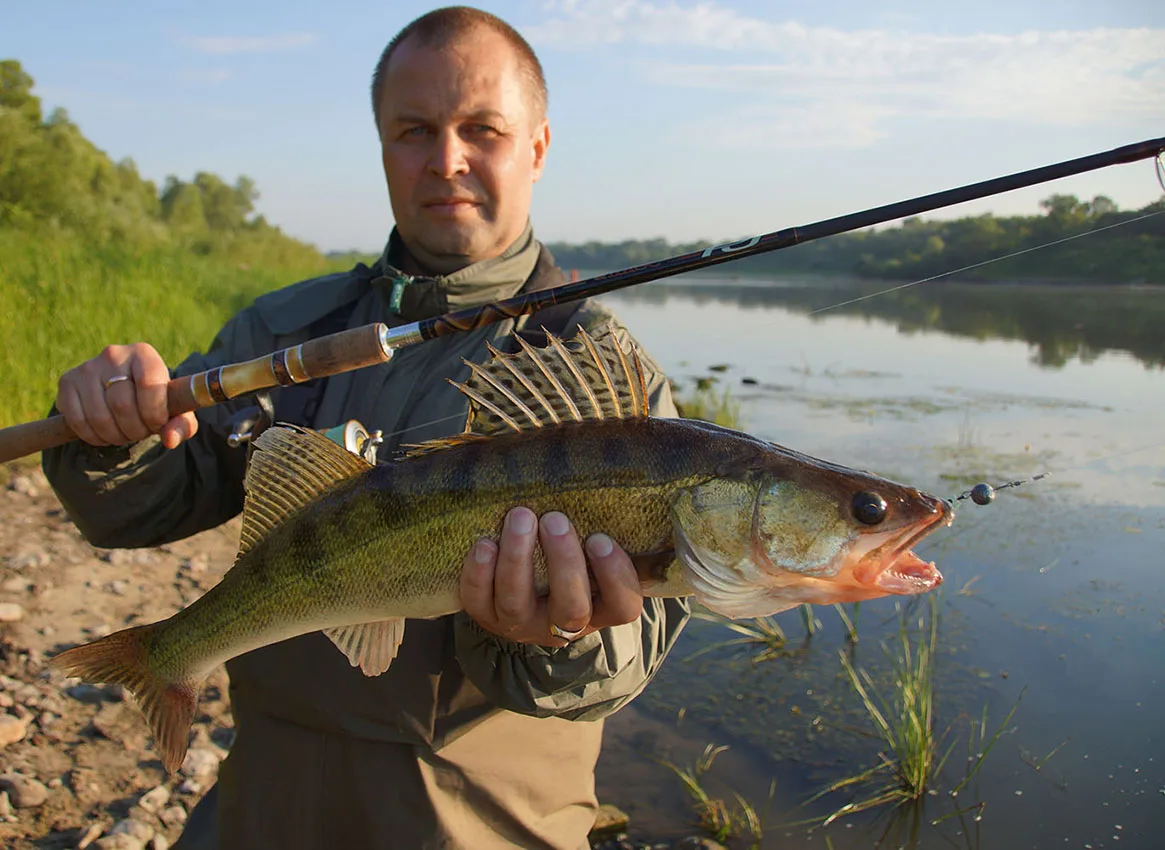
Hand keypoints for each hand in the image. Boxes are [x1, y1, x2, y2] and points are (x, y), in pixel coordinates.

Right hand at [55, 343, 197, 449]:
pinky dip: (93, 436)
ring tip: (125, 433)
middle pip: (122, 405)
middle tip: (141, 432)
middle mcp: (113, 354)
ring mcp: (86, 367)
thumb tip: (170, 439)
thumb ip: (181, 424)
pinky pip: (77, 420)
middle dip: (135, 429)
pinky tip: (105, 433)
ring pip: (98, 416)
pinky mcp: (67, 381)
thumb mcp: (175, 410)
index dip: (155, 414)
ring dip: (115, 436)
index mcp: (144, 354)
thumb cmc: (156, 400)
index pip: (149, 387)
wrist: (126, 387)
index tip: (157, 424)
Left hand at [460, 507, 643, 646]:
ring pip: (518, 603)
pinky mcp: (486, 616)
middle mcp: (563, 624)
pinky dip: (479, 573)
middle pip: (571, 608)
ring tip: (520, 517)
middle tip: (555, 520)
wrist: (524, 580)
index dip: (614, 576)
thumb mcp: (590, 544)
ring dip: (518, 558)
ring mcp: (522, 624)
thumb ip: (601, 520)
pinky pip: (478, 602)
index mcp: (600, 607)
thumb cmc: (569, 551)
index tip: (600, 538)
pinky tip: (485, 544)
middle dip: (563, 563)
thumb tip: (610, 460)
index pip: (623, 605)